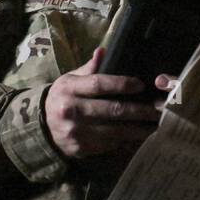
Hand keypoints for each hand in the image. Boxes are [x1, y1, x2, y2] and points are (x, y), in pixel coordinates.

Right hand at [43, 47, 164, 159]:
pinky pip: (110, 144)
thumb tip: (103, 50)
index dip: (122, 84)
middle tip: (158, 109)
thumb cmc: (64, 97)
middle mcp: (71, 110)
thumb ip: (90, 68)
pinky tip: (139, 136)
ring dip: (138, 129)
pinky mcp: (81, 148)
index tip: (141, 85)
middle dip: (139, 110)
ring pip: (115, 130)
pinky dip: (126, 140)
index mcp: (70, 88)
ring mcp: (76, 132)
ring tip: (155, 124)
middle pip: (112, 110)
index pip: (99, 84)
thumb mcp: (71, 79)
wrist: (41, 126)